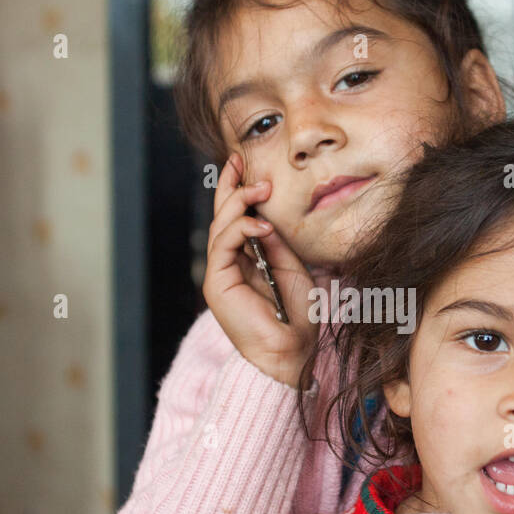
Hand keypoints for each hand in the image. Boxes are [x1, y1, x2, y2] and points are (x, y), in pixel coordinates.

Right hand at [202, 152, 316, 387]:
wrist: (291, 351)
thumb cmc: (296, 315)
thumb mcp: (291, 267)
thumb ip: (276, 242)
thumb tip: (265, 214)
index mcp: (245, 259)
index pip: (236, 218)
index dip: (236, 190)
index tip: (243, 164)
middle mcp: (228, 264)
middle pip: (221, 216)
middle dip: (230, 186)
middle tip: (241, 162)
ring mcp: (220, 273)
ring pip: (220, 227)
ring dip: (239, 204)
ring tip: (260, 190)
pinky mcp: (217, 283)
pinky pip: (223, 245)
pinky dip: (241, 230)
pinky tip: (262, 226)